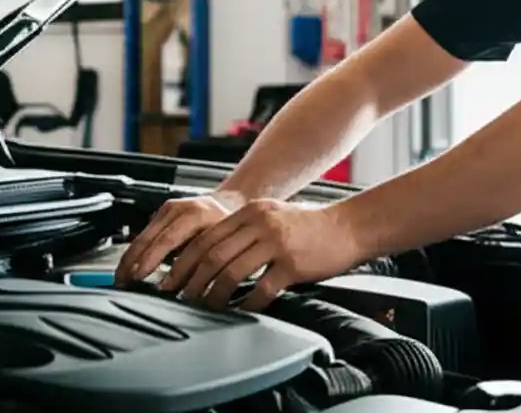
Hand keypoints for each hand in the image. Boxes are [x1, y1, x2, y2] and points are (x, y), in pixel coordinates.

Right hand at [115, 191, 240, 286]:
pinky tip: (129, 268)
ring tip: (120, 279)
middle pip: (148, 237)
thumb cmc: (227, 226)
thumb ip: (202, 261)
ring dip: (129, 259)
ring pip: (141, 236)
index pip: (167, 239)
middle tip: (122, 282)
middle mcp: (178, 208)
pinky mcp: (160, 212)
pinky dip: (135, 252)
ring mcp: (167, 208)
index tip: (139, 276)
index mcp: (196, 214)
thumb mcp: (221, 243)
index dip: (151, 259)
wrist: (228, 203)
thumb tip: (183, 286)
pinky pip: (143, 234)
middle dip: (132, 262)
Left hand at [158, 199, 362, 310]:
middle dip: (191, 280)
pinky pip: (261, 288)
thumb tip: (211, 254)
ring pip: (232, 272)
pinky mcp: (292, 264)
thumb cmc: (310, 226)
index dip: (184, 260)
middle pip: (213, 254)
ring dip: (214, 294)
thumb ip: (244, 230)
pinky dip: (247, 303)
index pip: (206, 236)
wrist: (348, 227)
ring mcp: (276, 243)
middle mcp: (260, 224)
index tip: (172, 278)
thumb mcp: (273, 216)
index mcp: (251, 212)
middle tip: (181, 297)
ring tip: (207, 307)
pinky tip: (242, 309)